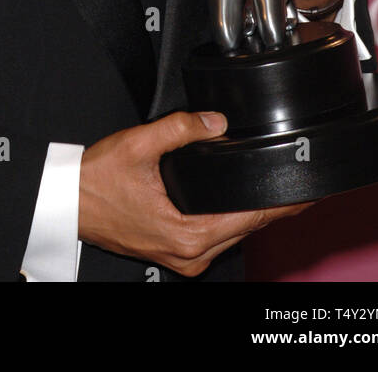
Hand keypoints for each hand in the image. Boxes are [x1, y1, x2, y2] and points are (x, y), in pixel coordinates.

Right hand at [78, 111, 310, 273]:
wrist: (68, 202)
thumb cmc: (95, 182)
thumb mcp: (139, 144)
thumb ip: (181, 128)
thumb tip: (215, 121)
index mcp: (187, 234)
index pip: (251, 219)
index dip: (283, 204)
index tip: (309, 194)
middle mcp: (189, 254)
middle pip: (247, 230)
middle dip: (275, 208)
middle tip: (304, 188)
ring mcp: (182, 258)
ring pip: (232, 236)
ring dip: (254, 215)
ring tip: (279, 193)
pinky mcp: (174, 252)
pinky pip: (215, 238)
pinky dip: (232, 221)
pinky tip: (241, 205)